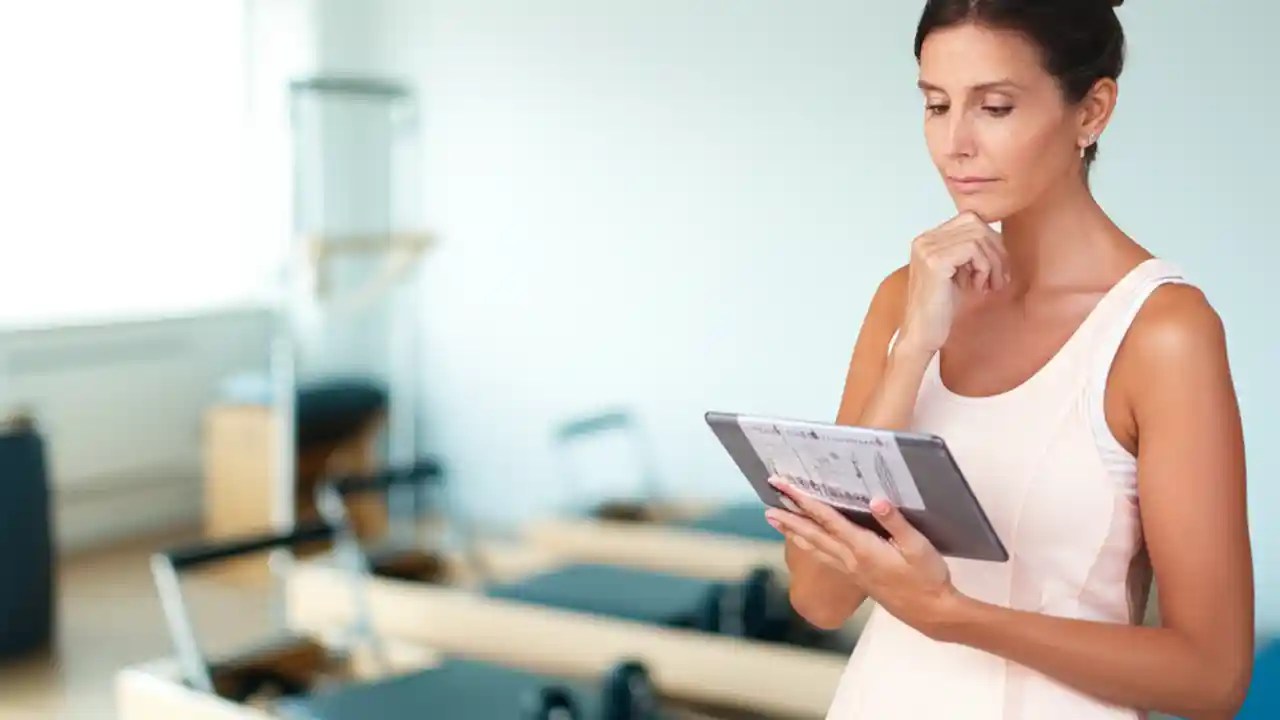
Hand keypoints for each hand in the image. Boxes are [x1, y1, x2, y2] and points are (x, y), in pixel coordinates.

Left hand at [765, 476, 961, 639]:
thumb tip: (875, 500)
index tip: (784, 488)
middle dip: (789, 517)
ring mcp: (851, 570)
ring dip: (793, 532)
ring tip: (775, 520)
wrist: (930, 613)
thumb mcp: (918, 547)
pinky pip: (824, 557)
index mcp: (863, 548)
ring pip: (815, 548)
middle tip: (767, 505)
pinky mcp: (855, 577)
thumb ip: (896, 523)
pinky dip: (809, 546)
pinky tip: (805, 543)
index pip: (827, 519)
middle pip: (813, 534)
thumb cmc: (927, 578)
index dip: (803, 501)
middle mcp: (850, 559)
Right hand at [898, 212, 1008, 354]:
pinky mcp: (934, 262)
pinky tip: (978, 287)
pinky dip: (985, 268)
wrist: (923, 336)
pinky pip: (973, 249)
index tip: (995, 268)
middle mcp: (924, 240)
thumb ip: (972, 252)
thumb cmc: (941, 310)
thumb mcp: (961, 274)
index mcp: (928, 240)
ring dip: (993, 262)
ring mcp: (927, 249)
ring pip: (978, 235)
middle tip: (998, 279)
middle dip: (996, 251)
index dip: (990, 241)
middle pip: (975, 223)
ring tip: (989, 286)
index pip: (970, 219)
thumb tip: (999, 236)